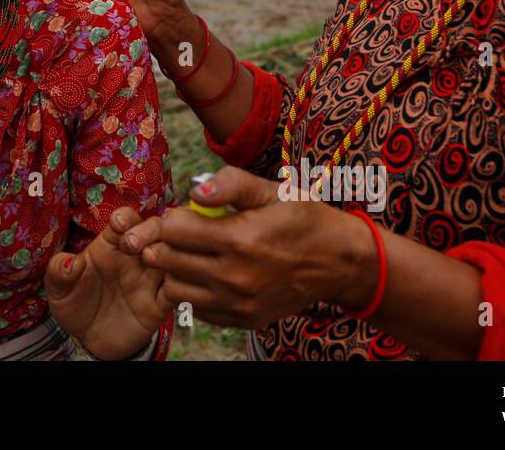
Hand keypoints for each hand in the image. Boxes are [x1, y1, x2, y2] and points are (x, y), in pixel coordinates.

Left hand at [45, 206, 170, 359]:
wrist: (90, 341)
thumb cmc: (76, 305)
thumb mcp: (59, 290)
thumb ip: (59, 272)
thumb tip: (70, 263)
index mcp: (111, 244)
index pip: (126, 220)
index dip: (125, 218)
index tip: (118, 226)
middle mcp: (135, 256)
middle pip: (156, 228)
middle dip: (148, 230)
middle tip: (133, 245)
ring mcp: (150, 279)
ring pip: (173, 253)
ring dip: (168, 251)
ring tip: (151, 260)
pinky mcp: (160, 305)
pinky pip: (179, 289)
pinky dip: (180, 283)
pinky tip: (168, 286)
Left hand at [121, 166, 376, 328]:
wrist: (338, 262)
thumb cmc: (301, 218)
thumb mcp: (270, 190)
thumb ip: (230, 184)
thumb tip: (194, 193)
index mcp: (239, 239)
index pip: (172, 231)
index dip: (173, 218)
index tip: (185, 215)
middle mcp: (234, 277)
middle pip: (167, 260)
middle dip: (167, 242)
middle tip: (184, 233)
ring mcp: (237, 303)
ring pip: (174, 288)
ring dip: (176, 269)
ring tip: (194, 255)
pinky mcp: (242, 320)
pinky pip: (196, 309)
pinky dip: (194, 292)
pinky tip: (210, 275)